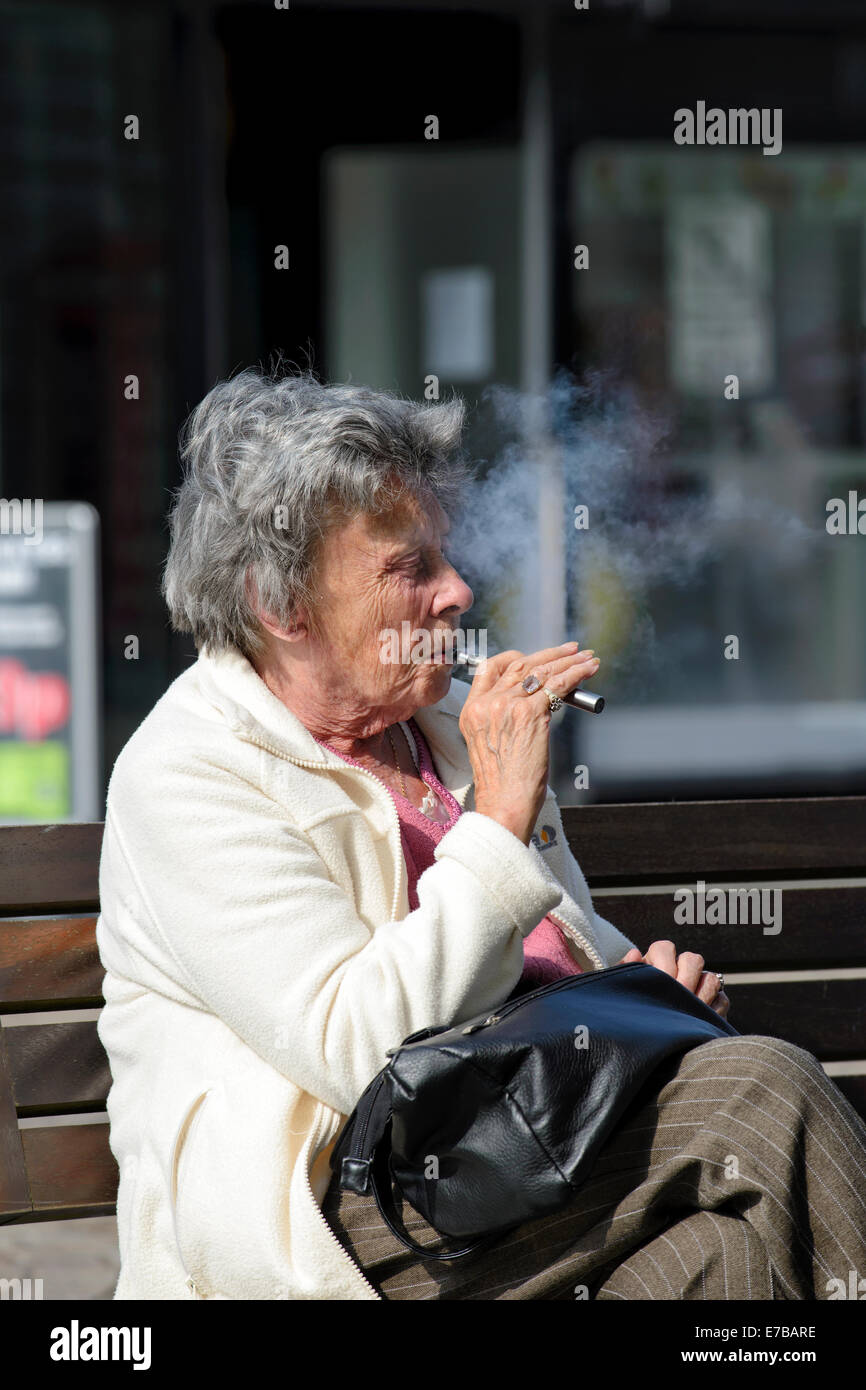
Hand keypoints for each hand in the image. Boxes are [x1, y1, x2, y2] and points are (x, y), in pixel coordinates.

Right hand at [459, 640, 599, 845]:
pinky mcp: (530, 712)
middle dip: (550, 655)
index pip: (490, 668)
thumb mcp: (491, 745)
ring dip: (569, 661)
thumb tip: (537, 701)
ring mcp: (507, 705)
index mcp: (472, 710)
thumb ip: (503, 719)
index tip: (534, 657)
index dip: (515, 657)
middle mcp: (487, 703)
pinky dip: (577, 674)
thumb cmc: (504, 784)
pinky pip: (558, 685)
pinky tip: (588, 670)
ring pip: (542, 671)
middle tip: (570, 651)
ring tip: (586, 658)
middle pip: (520, 664)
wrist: (504, 803)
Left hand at [618, 941, 729, 1018]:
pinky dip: (713, 1011)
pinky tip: (697, 1022)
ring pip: (711, 979)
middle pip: (693, 959)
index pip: (665, 948)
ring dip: (701, 996)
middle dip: (687, 980)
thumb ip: (625, 971)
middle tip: (679, 998)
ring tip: (687, 1013)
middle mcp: (680, 968)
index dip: (665, 964)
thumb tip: (636, 953)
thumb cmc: (633, 1009)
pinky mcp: (716, 1002)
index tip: (663, 983)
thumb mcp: (624, 992)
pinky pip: (722, 1000)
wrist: (648, 1039)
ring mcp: (700, 984)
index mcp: (655, 961)